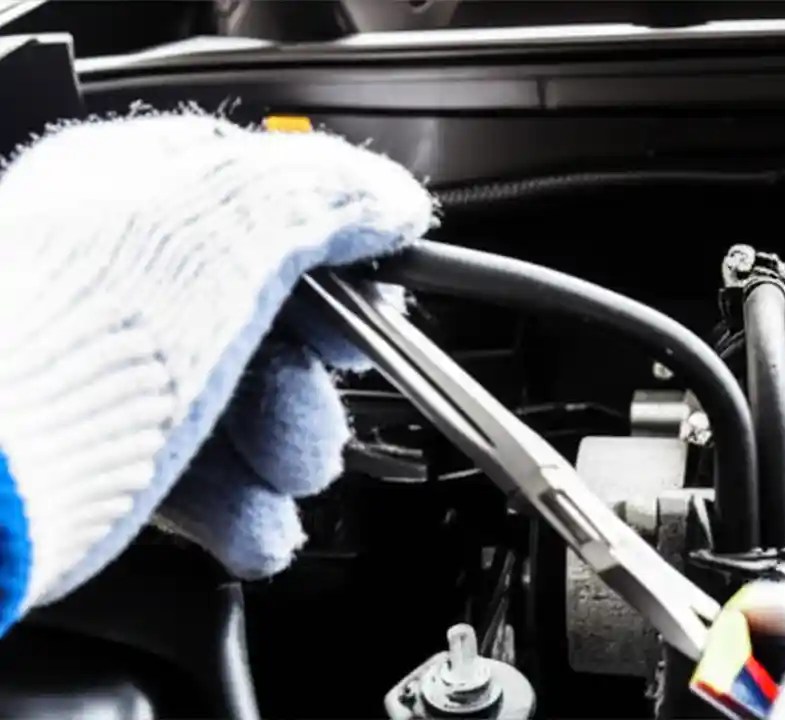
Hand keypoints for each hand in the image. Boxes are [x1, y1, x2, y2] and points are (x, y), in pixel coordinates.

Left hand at [0, 113, 434, 630]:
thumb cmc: (73, 343)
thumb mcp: (227, 228)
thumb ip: (322, 196)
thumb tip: (388, 200)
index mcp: (130, 187)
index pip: (264, 198)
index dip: (335, 250)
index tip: (376, 298)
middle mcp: (110, 275)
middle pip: (260, 318)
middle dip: (309, 377)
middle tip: (323, 406)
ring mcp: (97, 371)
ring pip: (231, 407)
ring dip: (285, 454)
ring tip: (289, 480)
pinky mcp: (88, 462)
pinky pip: (190, 478)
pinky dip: (240, 510)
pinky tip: (257, 531)